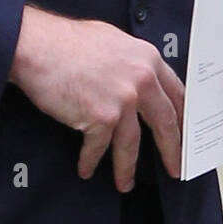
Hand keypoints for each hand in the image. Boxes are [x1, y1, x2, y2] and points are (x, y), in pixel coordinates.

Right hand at [8, 5, 183, 190]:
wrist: (37, 46)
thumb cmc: (66, 41)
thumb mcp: (112, 41)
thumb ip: (132, 62)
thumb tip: (139, 80)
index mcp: (147, 59)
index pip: (177, 94)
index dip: (183, 119)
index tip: (185, 135)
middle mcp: (141, 79)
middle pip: (165, 123)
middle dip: (171, 151)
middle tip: (174, 168)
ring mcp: (123, 99)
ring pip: (132, 144)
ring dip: (127, 168)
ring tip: (124, 182)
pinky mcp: (101, 117)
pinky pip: (99, 148)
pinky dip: (90, 160)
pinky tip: (86, 168)